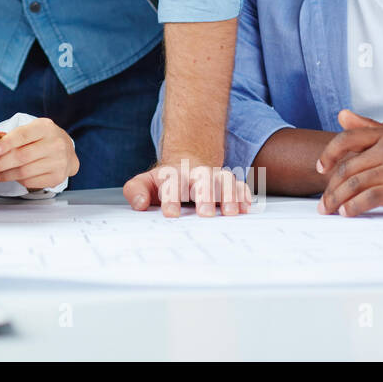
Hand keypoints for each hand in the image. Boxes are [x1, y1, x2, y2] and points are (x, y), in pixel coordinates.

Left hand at [0, 118, 76, 188]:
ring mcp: (58, 162)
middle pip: (21, 157)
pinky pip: (30, 182)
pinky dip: (16, 180)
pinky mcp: (57, 177)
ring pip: (23, 172)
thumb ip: (13, 135)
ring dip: (4, 175)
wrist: (68, 151)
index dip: (5, 144)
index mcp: (45, 128)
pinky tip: (9, 176)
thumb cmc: (44, 138)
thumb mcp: (31, 129)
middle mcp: (55, 144)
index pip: (22, 136)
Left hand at [123, 157, 252, 216]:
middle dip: (204, 195)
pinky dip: (244, 195)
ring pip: (224, 180)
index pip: (172, 183)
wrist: (185, 166)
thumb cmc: (163, 183)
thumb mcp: (144, 183)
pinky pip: (239, 186)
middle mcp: (196, 174)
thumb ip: (136, 191)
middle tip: (204, 214)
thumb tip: (140, 203)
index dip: (172, 198)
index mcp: (173, 175)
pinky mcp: (228, 184)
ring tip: (230, 213)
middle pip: (202, 179)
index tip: (171, 214)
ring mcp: (214, 177)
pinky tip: (246, 208)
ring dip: (229, 195)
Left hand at [316, 109, 382, 215]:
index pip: (345, 140)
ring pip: (354, 184)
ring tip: (330, 211)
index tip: (320, 170)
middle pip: (347, 168)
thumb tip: (342, 114)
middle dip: (330, 188)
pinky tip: (348, 213)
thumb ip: (370, 129)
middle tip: (322, 203)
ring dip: (337, 200)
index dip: (328, 155)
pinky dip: (354, 207)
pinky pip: (369, 198)